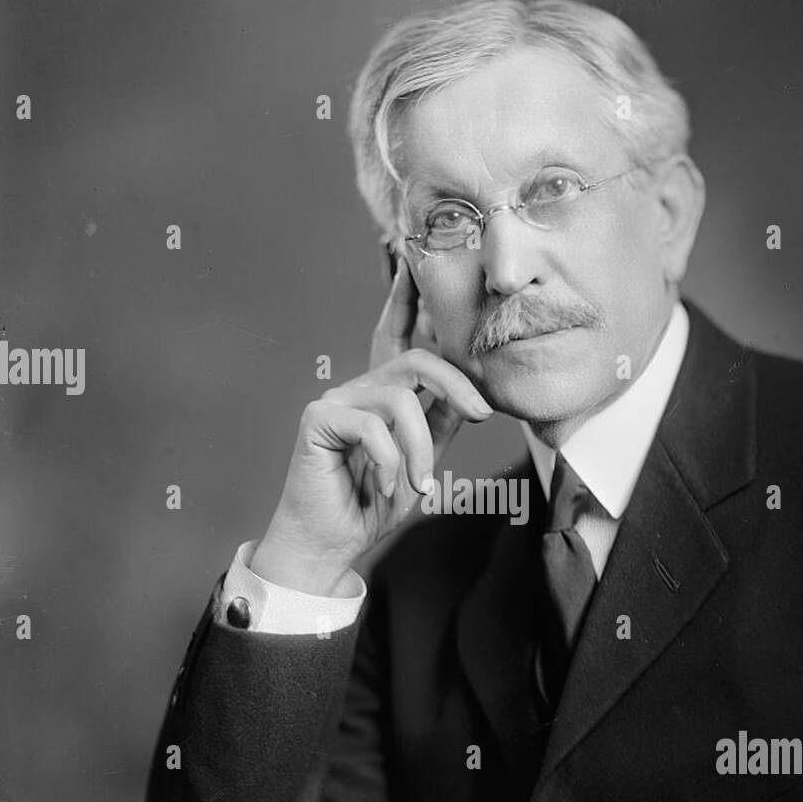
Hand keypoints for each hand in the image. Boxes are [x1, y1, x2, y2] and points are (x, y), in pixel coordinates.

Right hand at [251, 261, 492, 594]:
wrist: (330, 543)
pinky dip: (389, 462)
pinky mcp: (319, 419)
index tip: (417, 258)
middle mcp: (358, 388)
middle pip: (416, 359)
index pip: (400, 337)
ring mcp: (336, 399)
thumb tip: (472, 392)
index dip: (408, 298)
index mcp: (383, 394)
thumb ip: (440, 424)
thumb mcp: (421, 461)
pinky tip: (384, 487)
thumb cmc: (370, 504)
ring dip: (421, 448)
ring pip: (401, 399)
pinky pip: (372, 427)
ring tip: (419, 484)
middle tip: (483, 416)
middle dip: (458, 384)